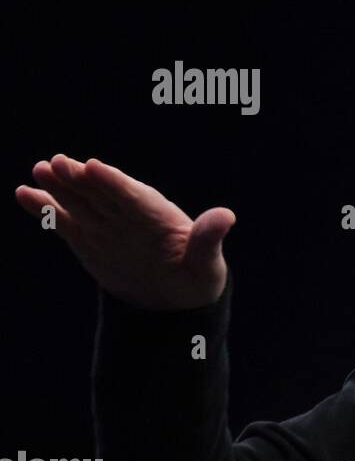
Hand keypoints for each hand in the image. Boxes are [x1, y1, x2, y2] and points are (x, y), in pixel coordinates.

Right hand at [15, 154, 234, 310]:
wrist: (174, 298)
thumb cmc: (197, 278)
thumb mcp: (207, 263)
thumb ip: (208, 239)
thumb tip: (226, 216)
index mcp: (158, 216)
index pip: (133, 196)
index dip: (114, 183)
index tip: (95, 167)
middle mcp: (128, 214)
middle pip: (102, 192)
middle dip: (82, 178)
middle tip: (59, 162)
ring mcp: (106, 224)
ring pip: (80, 200)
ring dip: (60, 185)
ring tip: (40, 168)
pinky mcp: (87, 237)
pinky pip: (63, 221)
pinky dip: (44, 208)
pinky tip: (23, 193)